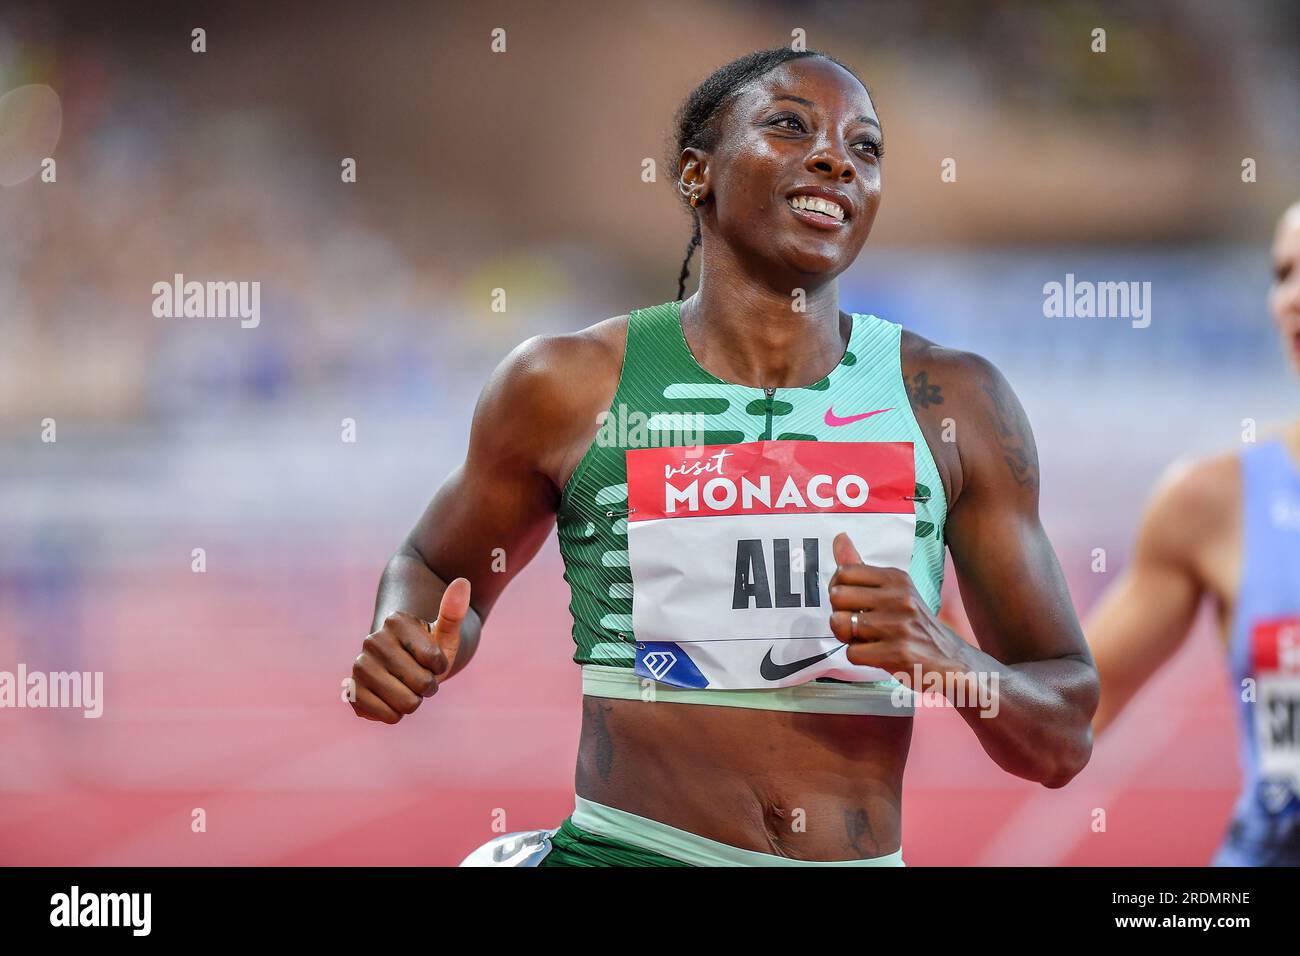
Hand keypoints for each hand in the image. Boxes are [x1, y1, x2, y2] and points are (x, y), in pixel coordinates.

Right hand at [349, 578, 470, 723]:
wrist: (401, 667)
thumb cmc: (429, 650)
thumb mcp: (446, 633)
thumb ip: (454, 610)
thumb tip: (463, 581)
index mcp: (396, 621)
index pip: (434, 659)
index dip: (440, 665)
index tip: (433, 659)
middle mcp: (372, 641)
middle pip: (422, 684)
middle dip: (429, 686)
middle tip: (420, 676)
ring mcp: (359, 666)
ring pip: (406, 704)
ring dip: (414, 701)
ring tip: (407, 687)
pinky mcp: (354, 692)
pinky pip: (388, 716)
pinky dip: (397, 713)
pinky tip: (391, 698)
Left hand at [827, 533, 964, 683]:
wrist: (954, 661)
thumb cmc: (916, 626)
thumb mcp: (895, 592)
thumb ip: (862, 569)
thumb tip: (839, 537)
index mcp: (896, 579)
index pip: (844, 572)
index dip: (839, 591)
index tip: (852, 603)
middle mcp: (899, 597)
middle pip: (837, 596)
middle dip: (840, 614)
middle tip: (858, 625)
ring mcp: (899, 625)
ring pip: (840, 624)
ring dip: (849, 638)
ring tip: (870, 640)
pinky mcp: (899, 652)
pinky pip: (853, 653)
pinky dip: (860, 658)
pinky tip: (879, 656)